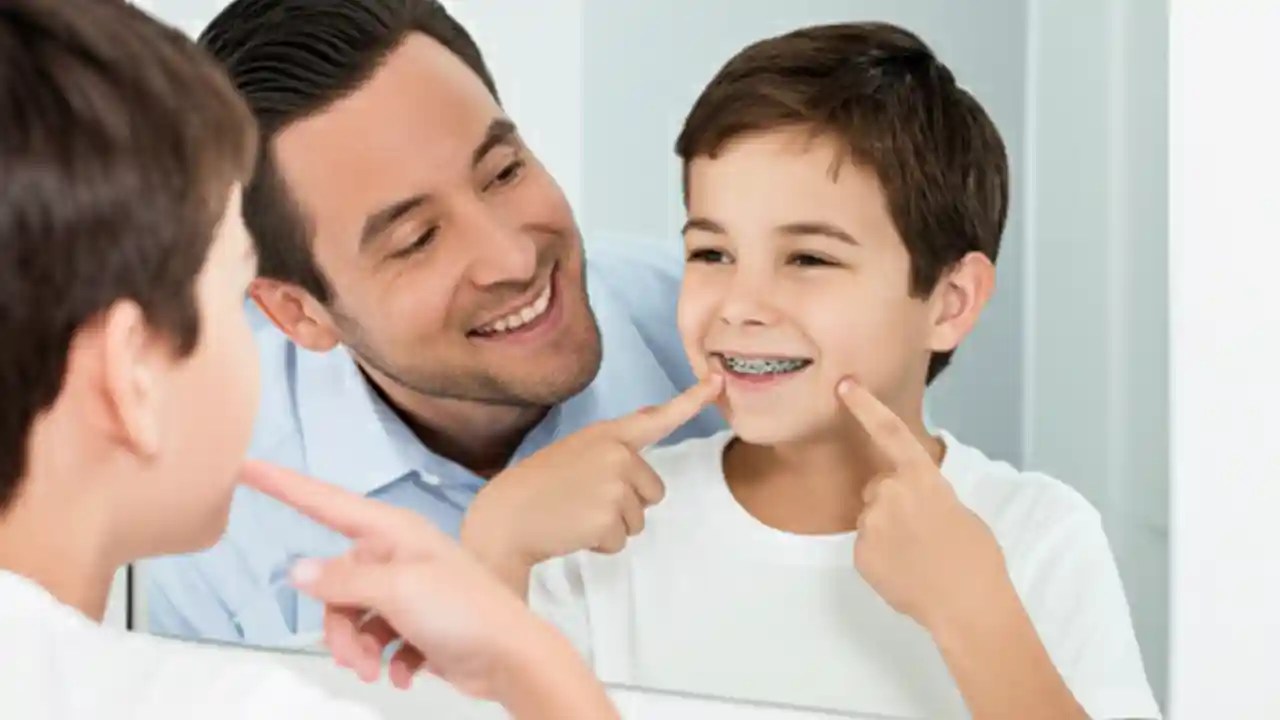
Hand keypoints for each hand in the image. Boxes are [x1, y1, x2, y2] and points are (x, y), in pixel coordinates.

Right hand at [237, 461, 615, 718]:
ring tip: (377, 671)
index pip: (326, 503)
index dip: (284, 485)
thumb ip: (344, 580)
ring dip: (358, 649)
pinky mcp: (417, 624)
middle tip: (355, 658)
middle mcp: (397, 555)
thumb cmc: (463, 611)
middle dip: (337, 625)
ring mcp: (407, 590)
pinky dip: (386, 660)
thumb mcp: (397, 591)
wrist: (512, 658)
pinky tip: (404, 673)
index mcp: (392, 532)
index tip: (245, 465)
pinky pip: (379, 639)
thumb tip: (298, 570)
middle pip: (334, 583)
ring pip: (353, 617)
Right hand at [461, 375, 722, 578]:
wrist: (506, 518)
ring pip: (639, 519)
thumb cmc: (539, 485)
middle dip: (626, 504)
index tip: (720, 382)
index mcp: (608, 434)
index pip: (658, 416)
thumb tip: (652, 415)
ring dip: (611, 525)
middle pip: (653, 491)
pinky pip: (622, 541)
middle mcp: (617, 454)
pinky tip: (573, 529)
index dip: (693, 400)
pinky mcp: (610, 518)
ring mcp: (615, 486)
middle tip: (584, 500)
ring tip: (576, 513)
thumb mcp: (578, 449)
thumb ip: (617, 440)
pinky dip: (601, 544)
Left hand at [838, 378, 1011, 633]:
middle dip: (892, 502)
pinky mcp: (859, 553)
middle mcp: (889, 493)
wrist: (967, 605)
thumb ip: (925, 493)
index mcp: (921, 477)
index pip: (888, 431)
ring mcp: (870, 523)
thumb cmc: (976, 557)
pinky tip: (905, 571)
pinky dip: (881, 557)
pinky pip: (866, 546)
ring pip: (871, 518)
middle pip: (878, 487)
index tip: (844, 384)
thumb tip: (910, 499)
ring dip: (887, 531)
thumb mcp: (956, 508)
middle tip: (922, 532)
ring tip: (918, 556)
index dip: (865, 405)